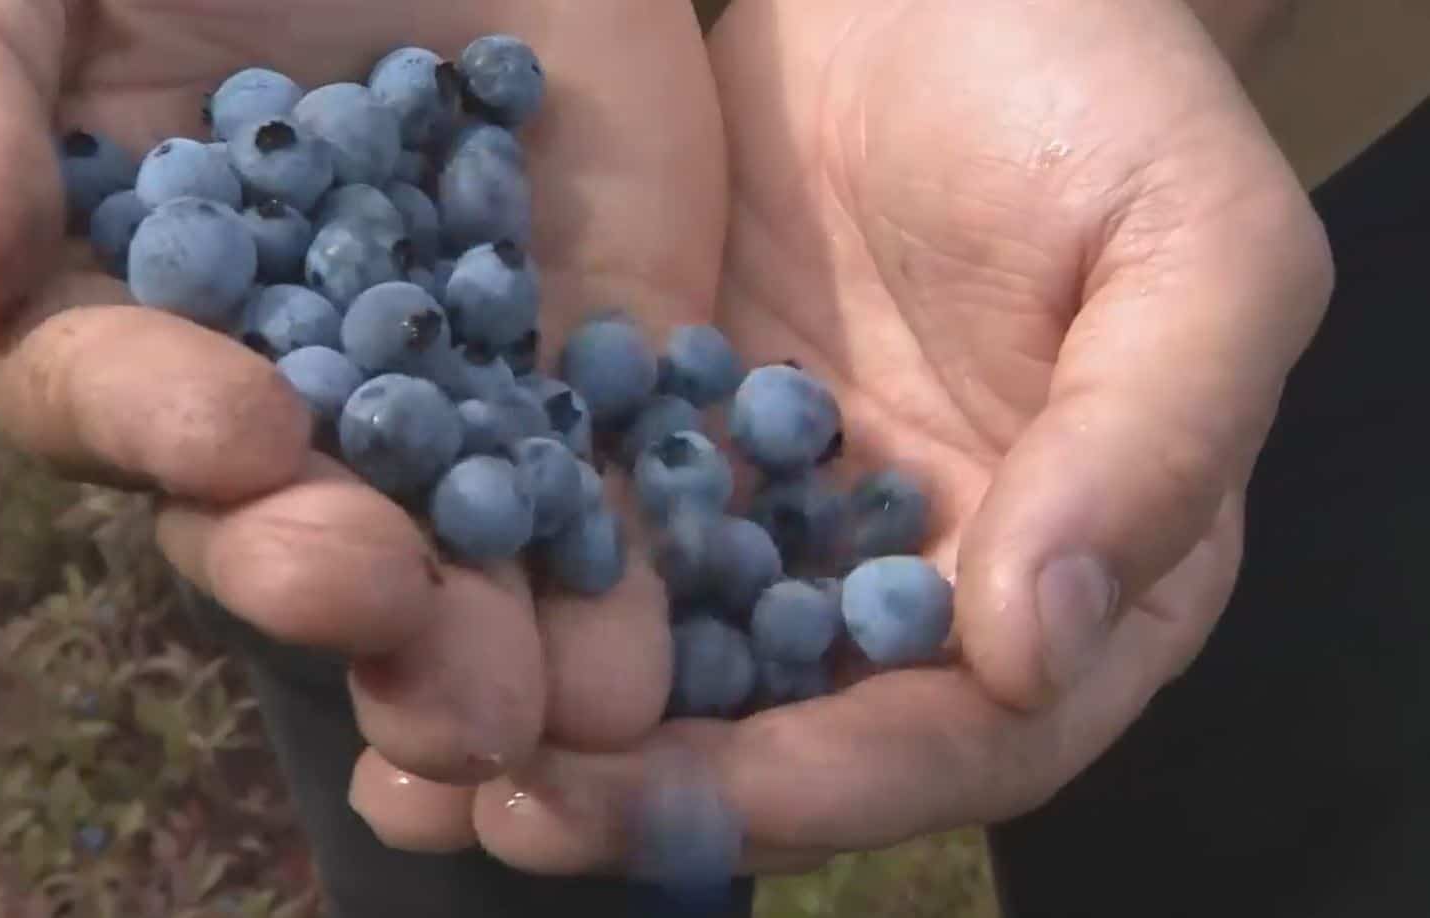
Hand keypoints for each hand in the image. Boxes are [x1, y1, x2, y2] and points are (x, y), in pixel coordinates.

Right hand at [0, 0, 725, 799]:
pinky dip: (631, 561)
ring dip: (478, 635)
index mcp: (123, 295)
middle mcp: (278, 375)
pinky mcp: (586, 362)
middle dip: (324, 569)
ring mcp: (442, 384)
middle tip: (376, 600)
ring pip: (451, 537)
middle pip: (284, 512)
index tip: (235, 432)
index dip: (157, 421)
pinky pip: (611, 476)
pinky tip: (644, 647)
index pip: (110, 395)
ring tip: (514, 706)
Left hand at [351, 0, 1332, 872]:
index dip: (828, 785)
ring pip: (674, 657)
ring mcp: (789, 512)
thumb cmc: (1110, 94)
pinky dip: (508, 586)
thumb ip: (1147, 451)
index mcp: (1078, 572)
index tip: (684, 797)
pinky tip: (403, 611)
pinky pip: (590, 530)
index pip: (963, 736)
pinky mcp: (679, 435)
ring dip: (548, 722)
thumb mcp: (1198, 254)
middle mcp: (922, 579)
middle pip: (792, 729)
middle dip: (651, 787)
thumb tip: (1035, 651)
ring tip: (414, 767)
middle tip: (503, 809)